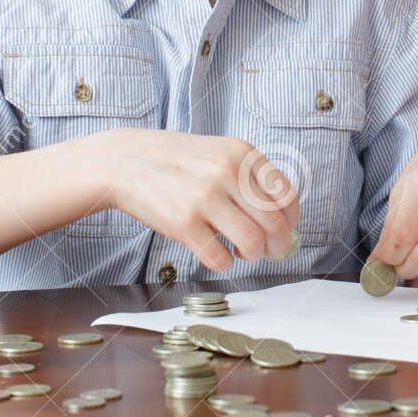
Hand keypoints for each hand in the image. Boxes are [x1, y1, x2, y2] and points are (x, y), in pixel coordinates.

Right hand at [96, 128, 298, 271]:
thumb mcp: (219, 154)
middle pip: (275, 224)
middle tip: (269, 251)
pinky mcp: (184, 222)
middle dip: (277, 246)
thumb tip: (282, 218)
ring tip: (240, 251)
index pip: (287, 196)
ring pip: (253, 244)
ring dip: (252, 255)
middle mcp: (228, 173)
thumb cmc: (177, 162)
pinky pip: (220, 258)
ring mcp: (205, 197)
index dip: (291, 220)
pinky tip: (216, 252)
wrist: (126, 161)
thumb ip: (249, 177)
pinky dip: (224, 263)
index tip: (285, 230)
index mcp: (242, 154)